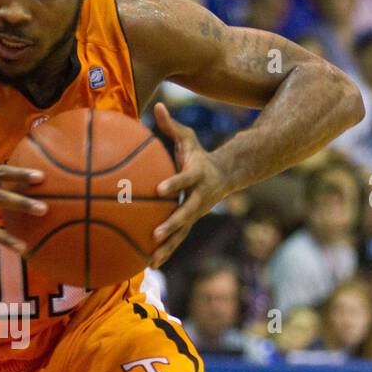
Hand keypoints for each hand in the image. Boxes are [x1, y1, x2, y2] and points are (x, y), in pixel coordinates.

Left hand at [149, 102, 230, 268]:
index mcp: (197, 176)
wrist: (225, 175)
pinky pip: (176, 241)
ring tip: (151, 262)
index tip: (159, 189)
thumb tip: (158, 105)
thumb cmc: (199, 154)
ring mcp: (195, 214)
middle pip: (186, 215)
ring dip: (167, 249)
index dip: (174, 184)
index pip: (185, 180)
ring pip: (182, 234)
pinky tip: (147, 265)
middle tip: (155, 235)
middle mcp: (198, 198)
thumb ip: (171, 125)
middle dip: (172, 226)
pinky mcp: (190, 224)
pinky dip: (164, 253)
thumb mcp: (188, 138)